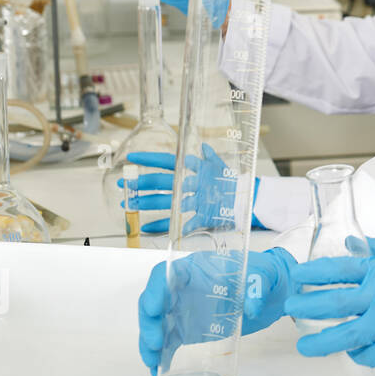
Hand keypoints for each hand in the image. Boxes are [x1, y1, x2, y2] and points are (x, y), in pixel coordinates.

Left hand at [118, 145, 261, 234]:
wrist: (249, 199)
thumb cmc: (232, 181)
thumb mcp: (221, 166)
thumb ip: (208, 157)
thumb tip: (203, 148)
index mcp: (198, 168)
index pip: (169, 161)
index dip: (150, 158)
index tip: (132, 157)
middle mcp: (195, 183)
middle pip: (164, 182)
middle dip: (142, 183)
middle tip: (125, 184)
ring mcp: (199, 200)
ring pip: (169, 202)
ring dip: (147, 204)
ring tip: (129, 206)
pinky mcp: (203, 216)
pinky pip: (180, 222)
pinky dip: (163, 226)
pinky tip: (147, 228)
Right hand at [137, 248, 295, 375]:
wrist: (271, 292)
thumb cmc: (262, 274)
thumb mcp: (263, 275)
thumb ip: (257, 286)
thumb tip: (253, 307)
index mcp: (195, 269)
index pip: (166, 274)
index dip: (155, 289)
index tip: (154, 308)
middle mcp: (183, 288)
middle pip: (154, 301)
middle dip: (149, 322)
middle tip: (155, 342)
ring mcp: (184, 309)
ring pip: (157, 323)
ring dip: (150, 341)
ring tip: (152, 360)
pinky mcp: (189, 329)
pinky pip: (169, 341)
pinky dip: (161, 354)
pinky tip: (157, 368)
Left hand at [284, 237, 374, 366]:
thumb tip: (353, 243)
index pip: (341, 270)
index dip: (315, 272)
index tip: (298, 275)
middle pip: (335, 304)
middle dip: (307, 306)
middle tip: (291, 308)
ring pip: (345, 337)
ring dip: (320, 342)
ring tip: (304, 346)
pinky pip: (368, 354)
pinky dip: (358, 353)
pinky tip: (353, 349)